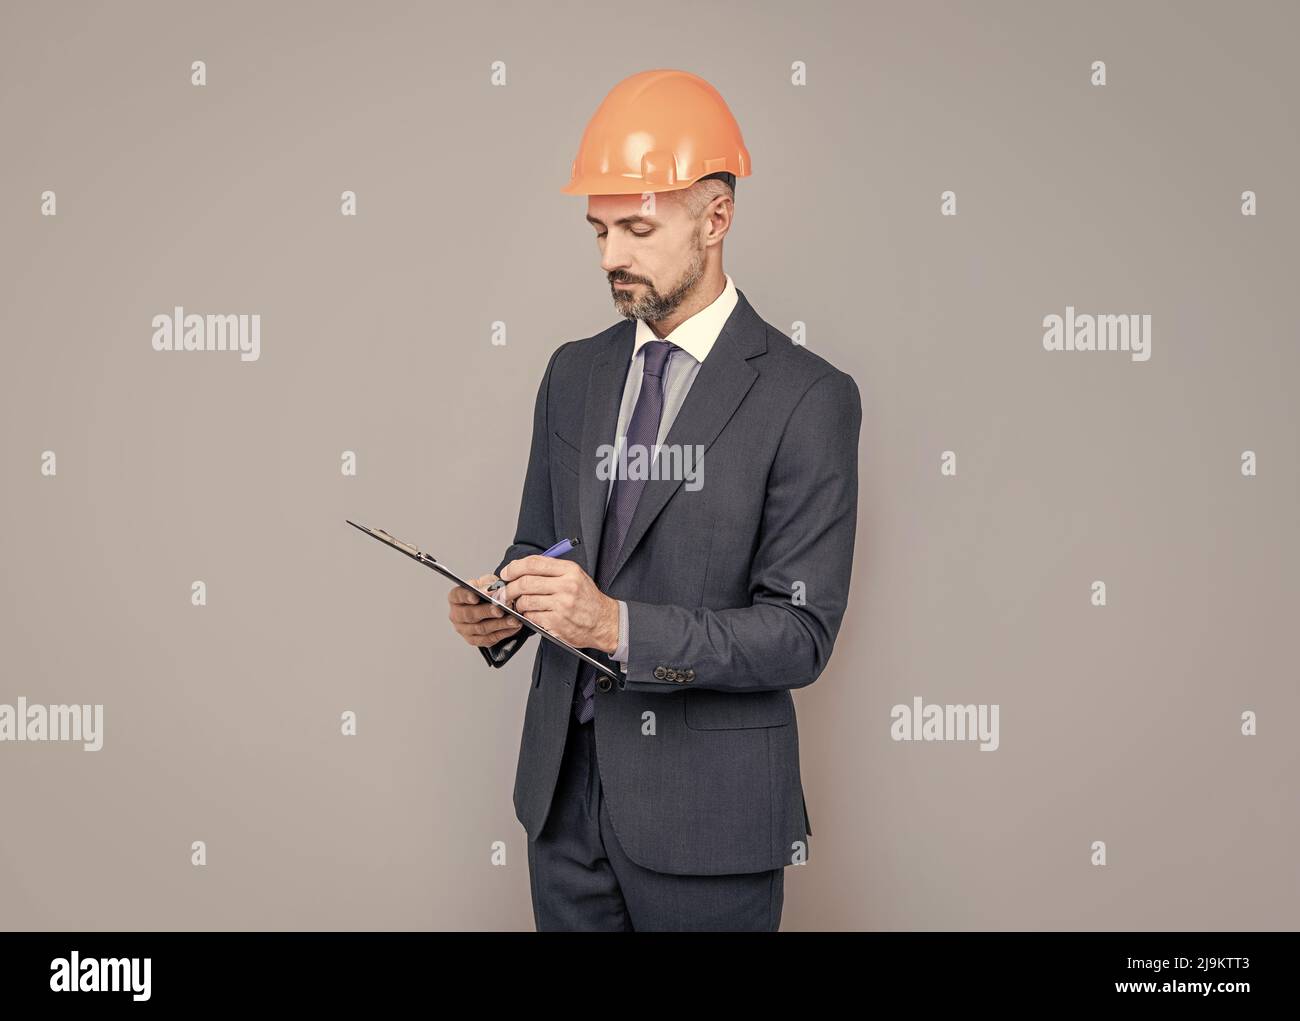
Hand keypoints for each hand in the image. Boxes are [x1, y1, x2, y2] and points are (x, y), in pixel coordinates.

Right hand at [446, 573, 521, 646]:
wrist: (490, 606)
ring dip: (499, 625)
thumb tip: (492, 592)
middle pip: (470, 614)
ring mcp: (464, 629)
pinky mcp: (474, 640)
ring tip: (513, 620)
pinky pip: (489, 639)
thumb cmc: (487, 592)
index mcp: (455, 598)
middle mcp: (456, 615)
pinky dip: (503, 633)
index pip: (458, 596)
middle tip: (500, 610)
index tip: (476, 596)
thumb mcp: (487, 583)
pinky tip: (514, 627)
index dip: (466, 596)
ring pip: (481, 629)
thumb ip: (489, 585)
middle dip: (487, 612)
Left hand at [499, 556, 619, 653]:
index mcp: (569, 570)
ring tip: (521, 604)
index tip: (507, 573)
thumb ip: (551, 570)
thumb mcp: (575, 576)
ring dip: (518, 603)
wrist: (603, 622)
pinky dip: (527, 615)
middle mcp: (566, 586)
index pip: (533, 563)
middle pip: (525, 582)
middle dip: (510, 588)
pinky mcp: (557, 622)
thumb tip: (521, 568)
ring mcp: (562, 605)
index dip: (514, 567)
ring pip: (526, 600)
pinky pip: (531, 616)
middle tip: (506, 592)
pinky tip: (533, 614)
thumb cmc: (587, 599)